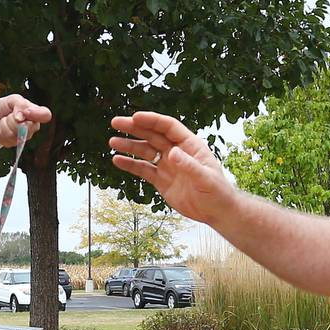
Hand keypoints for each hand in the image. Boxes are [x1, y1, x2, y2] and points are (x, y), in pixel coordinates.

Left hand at [0, 95, 52, 149]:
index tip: (25, 112)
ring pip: (14, 133)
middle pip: (26, 126)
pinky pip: (6, 139)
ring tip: (3, 121)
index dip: (36, 114)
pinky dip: (0, 132)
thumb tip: (22, 116)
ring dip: (4, 125)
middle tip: (8, 115)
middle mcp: (32, 126)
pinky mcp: (13, 144)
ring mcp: (23, 136)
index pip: (45, 114)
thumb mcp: (12, 100)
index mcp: (35, 113)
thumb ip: (20, 104)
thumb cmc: (3, 108)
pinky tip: (1, 129)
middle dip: (12, 119)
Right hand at [109, 111, 235, 224]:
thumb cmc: (217, 192)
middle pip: (152, 135)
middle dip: (134, 128)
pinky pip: (143, 170)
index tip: (135, 117)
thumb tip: (172, 152)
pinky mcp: (161, 180)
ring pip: (145, 151)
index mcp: (190, 146)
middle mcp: (176, 152)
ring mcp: (168, 166)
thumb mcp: (205, 179)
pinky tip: (117, 160)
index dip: (152, 121)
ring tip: (112, 142)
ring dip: (129, 146)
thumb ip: (189, 166)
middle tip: (116, 122)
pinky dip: (130, 165)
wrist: (216, 211)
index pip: (168, 127)